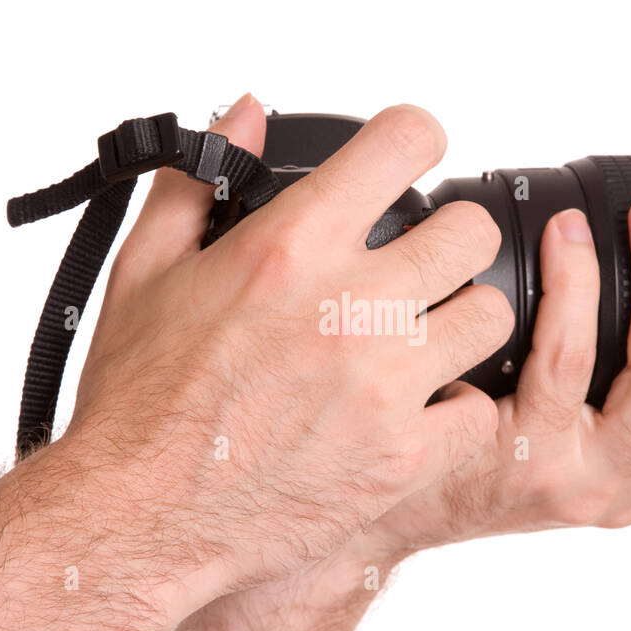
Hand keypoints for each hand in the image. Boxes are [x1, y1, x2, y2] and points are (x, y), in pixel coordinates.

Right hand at [60, 96, 513, 592]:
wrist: (137, 518)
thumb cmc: (137, 402)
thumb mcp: (145, 272)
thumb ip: (198, 181)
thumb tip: (246, 112)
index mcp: (289, 249)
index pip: (404, 143)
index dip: (418, 138)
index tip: (414, 157)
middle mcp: (348, 308)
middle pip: (472, 235)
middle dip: (452, 240)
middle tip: (424, 265)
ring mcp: (384, 387)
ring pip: (492, 318)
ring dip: (462, 322)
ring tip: (423, 340)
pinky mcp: (402, 458)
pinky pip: (478, 414)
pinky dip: (454, 412)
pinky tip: (415, 412)